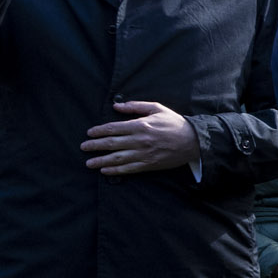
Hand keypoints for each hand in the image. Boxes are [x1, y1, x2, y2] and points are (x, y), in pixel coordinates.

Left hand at [82, 99, 197, 176]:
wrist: (194, 141)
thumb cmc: (175, 123)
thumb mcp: (157, 108)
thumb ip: (135, 106)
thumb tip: (116, 106)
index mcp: (140, 125)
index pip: (113, 128)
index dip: (99, 131)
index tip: (89, 133)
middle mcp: (140, 140)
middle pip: (111, 144)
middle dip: (95, 146)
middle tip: (83, 147)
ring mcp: (144, 154)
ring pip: (117, 158)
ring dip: (101, 161)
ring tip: (89, 163)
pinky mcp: (149, 165)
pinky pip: (129, 169)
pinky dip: (115, 170)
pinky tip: (105, 171)